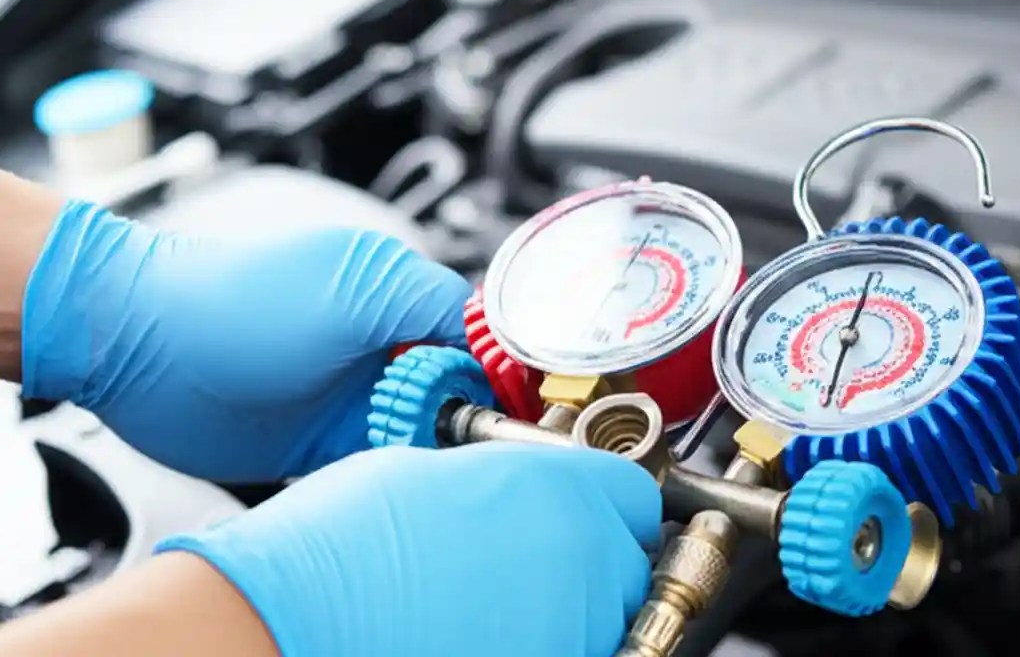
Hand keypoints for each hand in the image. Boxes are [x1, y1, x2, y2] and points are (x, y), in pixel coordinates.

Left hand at [21, 200, 469, 480]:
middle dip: (464, 417)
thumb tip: (487, 340)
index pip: (475, 338)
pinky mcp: (324, 442)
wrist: (138, 346)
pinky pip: (380, 464)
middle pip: (456, 390)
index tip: (504, 404)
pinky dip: (392, 476)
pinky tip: (391, 479)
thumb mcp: (355, 290)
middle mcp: (381, 345)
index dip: (493, 372)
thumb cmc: (235, 305)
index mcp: (396, 295)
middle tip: (458, 439)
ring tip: (419, 459)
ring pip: (423, 432)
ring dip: (428, 451)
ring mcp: (354, 395)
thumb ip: (430, 305)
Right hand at [159, 442, 660, 656]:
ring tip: (495, 613)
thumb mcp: (432, 476)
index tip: (591, 519)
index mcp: (559, 489)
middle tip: (529, 573)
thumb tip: (522, 496)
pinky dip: (547, 646)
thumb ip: (505, 486)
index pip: (634, 497)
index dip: (606, 507)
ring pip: (607, 623)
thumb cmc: (339, 547)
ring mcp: (574, 630)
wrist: (289, 622)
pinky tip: (486, 641)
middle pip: (627, 566)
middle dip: (590, 567)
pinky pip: (574, 655)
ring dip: (571, 617)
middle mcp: (583, 558)